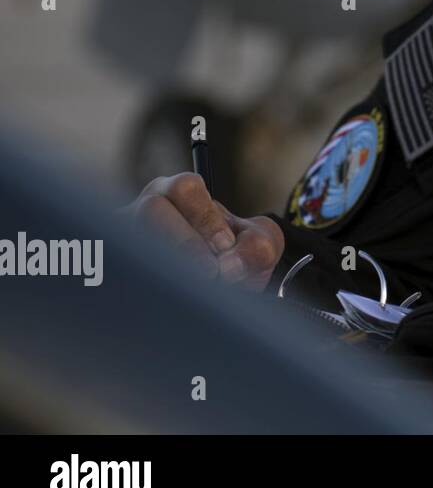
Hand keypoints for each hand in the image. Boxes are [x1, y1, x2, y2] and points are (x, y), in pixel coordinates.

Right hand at [122, 172, 284, 290]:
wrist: (224, 282)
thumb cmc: (237, 253)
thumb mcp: (259, 244)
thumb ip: (257, 247)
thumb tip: (228, 266)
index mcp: (182, 191)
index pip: (186, 188)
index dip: (206, 218)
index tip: (225, 247)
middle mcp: (148, 206)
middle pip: (151, 208)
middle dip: (184, 242)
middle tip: (209, 272)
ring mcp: (125, 235)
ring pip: (131, 242)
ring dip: (166, 266)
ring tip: (193, 287)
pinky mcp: (118, 267)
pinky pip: (123, 274)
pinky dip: (149, 287)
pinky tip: (171, 300)